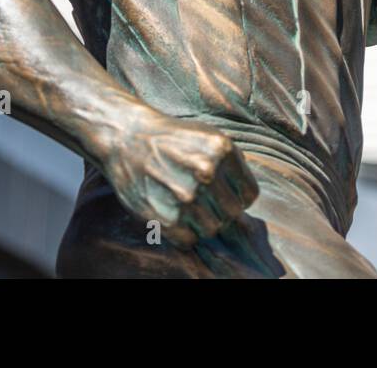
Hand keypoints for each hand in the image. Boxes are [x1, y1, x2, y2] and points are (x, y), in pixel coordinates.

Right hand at [102, 107, 258, 247]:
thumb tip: (246, 196)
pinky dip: (182, 232)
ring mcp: (185, 196)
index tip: (222, 193)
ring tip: (186, 205)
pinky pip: (188, 240)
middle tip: (202, 201)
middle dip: (220, 210)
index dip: (237, 196)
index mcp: (222, 150)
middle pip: (231, 215)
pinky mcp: (165, 216)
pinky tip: (172, 212)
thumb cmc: (172, 139)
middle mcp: (206, 172)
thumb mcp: (209, 136)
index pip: (249, 195)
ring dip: (201, 222)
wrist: (127, 138)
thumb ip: (232, 164)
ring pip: (211, 230)